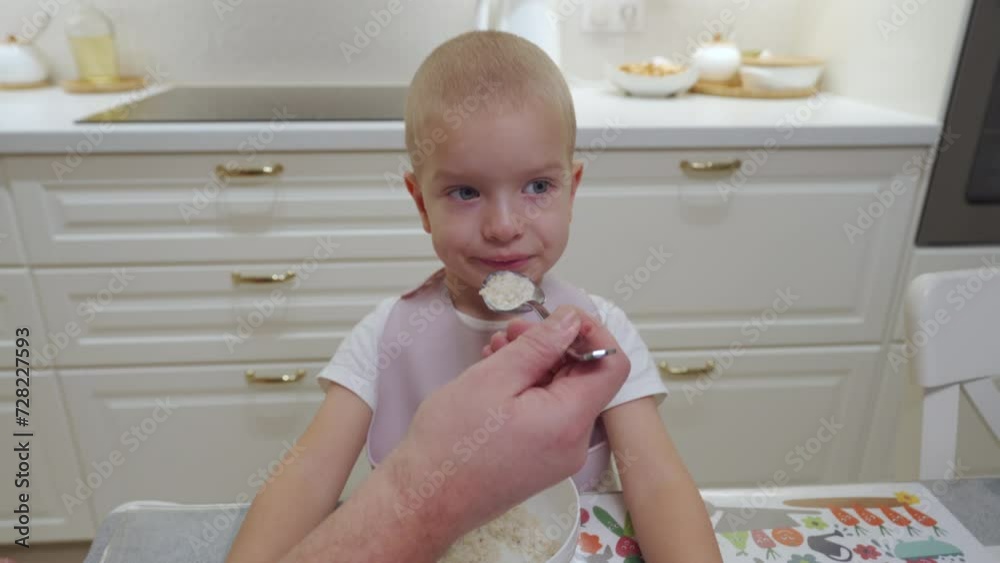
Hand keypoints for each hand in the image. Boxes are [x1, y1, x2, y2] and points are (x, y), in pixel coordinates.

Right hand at [389, 305, 630, 533]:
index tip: (558, 318)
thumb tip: (572, 322)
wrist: (425, 500)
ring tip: (495, 352)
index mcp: (570, 420)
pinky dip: (528, 390)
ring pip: (561, 395)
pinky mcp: (540, 461)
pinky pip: (547, 415)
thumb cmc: (451, 442)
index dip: (591, 333)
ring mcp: (558, 455)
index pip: (611, 365)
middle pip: (584, 378)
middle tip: (511, 331)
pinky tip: (496, 376)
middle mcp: (574, 442)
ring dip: (535, 366)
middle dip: (552, 346)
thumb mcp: (493, 378)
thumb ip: (539, 346)